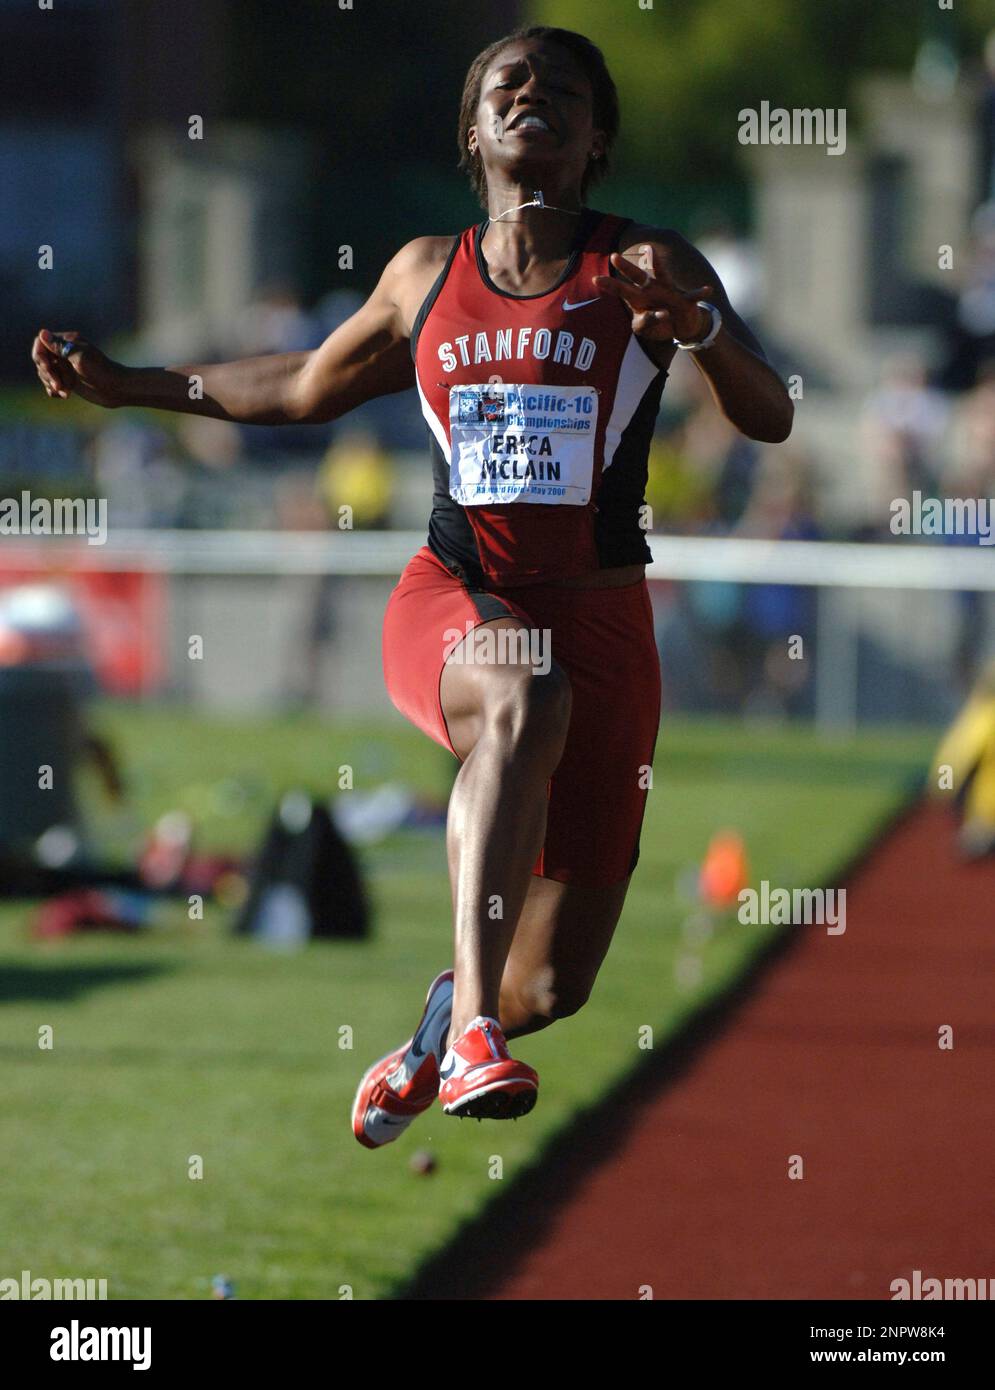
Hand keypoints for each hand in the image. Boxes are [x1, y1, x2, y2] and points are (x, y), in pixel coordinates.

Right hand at [31, 329, 127, 407]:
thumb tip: (42, 333)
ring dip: (51, 383)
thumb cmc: (102, 372)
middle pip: (41, 359)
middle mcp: (65, 352)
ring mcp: (66, 366)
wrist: (117, 389)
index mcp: (68, 341)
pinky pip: (51, 384)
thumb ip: (61, 347)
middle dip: (47, 373)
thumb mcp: (81, 358)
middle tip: (59, 385)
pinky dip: (54, 390)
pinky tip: (64, 395)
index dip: (40, 356)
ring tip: (65, 392)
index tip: (48, 367)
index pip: (41, 343)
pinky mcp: (68, 380)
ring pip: (45, 373)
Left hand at [593, 244, 714, 343]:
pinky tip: (707, 290)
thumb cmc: (659, 324)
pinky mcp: (684, 300)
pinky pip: (692, 296)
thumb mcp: (646, 328)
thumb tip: (653, 317)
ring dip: (655, 263)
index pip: (622, 290)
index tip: (595, 279)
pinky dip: (699, 294)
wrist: (681, 326)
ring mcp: (669, 292)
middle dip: (626, 268)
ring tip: (649, 251)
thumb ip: (644, 323)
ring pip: (661, 275)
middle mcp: (652, 290)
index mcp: (640, 298)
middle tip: (613, 256)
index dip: (610, 285)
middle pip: (637, 277)